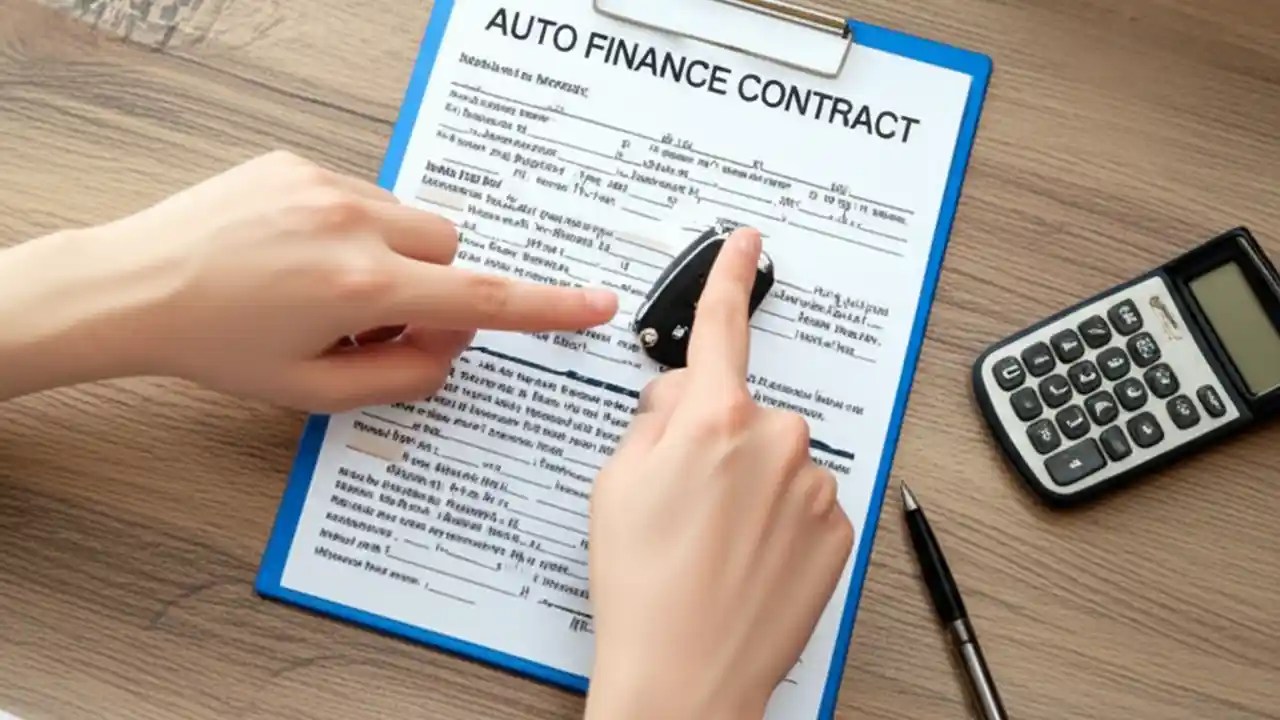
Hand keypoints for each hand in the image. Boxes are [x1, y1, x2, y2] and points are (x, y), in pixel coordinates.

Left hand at [0, 151, 616, 409]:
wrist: (133, 286)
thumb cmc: (216, 345)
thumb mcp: (314, 392)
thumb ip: (403, 378)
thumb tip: (448, 347)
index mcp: (362, 288)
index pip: (480, 301)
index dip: (547, 307)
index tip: (594, 304)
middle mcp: (353, 225)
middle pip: (450, 250)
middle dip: (434, 287)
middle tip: (379, 322)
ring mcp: (325, 185)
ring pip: (412, 220)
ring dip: (395, 256)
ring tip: (329, 287)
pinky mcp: (299, 164)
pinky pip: (366, 195)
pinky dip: (355, 228)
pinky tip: (302, 255)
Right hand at [584, 228, 854, 719]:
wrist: (687, 674)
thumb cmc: (642, 586)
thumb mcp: (615, 483)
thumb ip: (653, 419)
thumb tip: (679, 398)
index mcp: (714, 419)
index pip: (722, 327)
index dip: (731, 276)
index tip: (747, 242)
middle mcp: (776, 441)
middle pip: (742, 413)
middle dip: (715, 439)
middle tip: (682, 502)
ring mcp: (813, 486)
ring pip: (777, 461)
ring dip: (750, 487)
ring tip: (712, 544)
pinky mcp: (838, 528)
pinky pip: (804, 502)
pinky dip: (779, 522)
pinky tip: (747, 559)